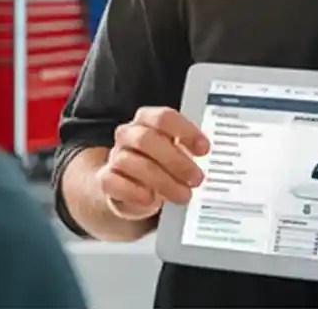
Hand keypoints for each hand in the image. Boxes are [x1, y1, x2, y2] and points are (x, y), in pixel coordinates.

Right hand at [96, 107, 210, 220]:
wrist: (132, 189)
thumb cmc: (160, 165)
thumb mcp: (176, 154)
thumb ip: (189, 151)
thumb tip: (210, 157)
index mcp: (147, 120)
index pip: (163, 117)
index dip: (185, 132)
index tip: (204, 149)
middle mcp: (129, 134)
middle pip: (147, 139)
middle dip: (176, 160)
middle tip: (196, 178)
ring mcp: (115, 156)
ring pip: (132, 163)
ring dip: (162, 181)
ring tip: (183, 195)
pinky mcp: (106, 179)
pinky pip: (113, 182)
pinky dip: (133, 191)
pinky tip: (150, 199)